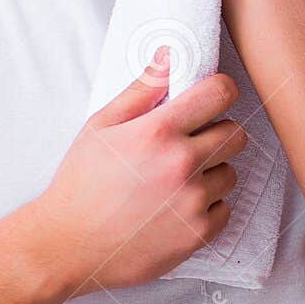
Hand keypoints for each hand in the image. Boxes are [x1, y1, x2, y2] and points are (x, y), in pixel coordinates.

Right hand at [34, 48, 247, 295]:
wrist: (68, 246)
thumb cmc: (81, 183)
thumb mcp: (100, 127)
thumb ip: (141, 90)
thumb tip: (169, 57)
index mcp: (157, 132)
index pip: (220, 93)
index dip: (220, 92)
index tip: (210, 100)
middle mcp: (181, 164)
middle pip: (236, 134)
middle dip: (218, 133)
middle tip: (191, 144)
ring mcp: (193, 201)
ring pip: (231, 173)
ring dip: (212, 173)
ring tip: (176, 181)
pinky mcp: (198, 234)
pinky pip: (225, 209)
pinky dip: (207, 207)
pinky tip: (177, 208)